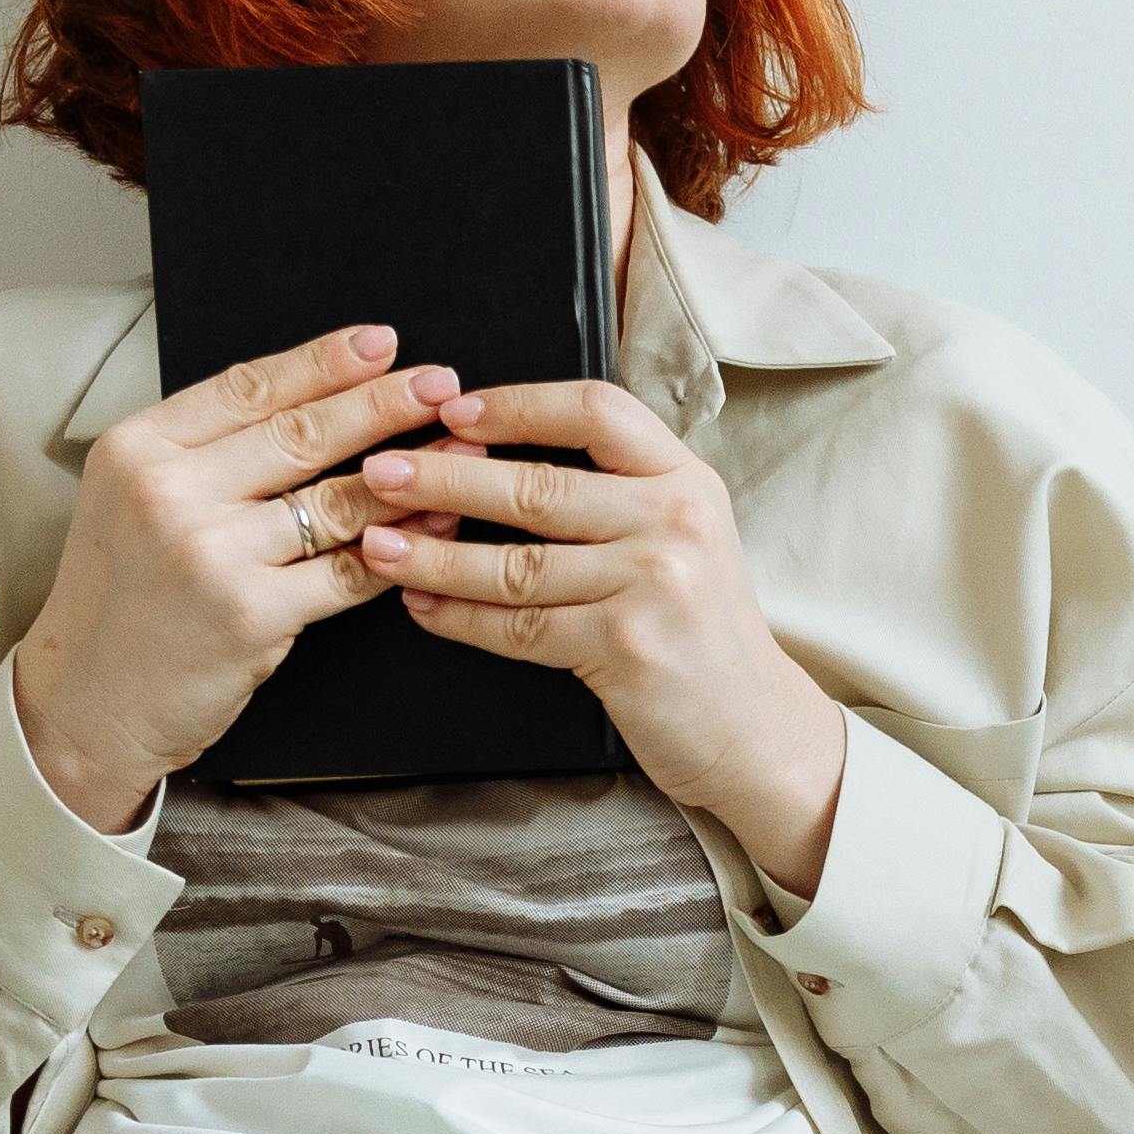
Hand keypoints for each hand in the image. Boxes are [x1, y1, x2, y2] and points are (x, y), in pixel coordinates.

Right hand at [7, 324, 460, 827]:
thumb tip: (310, 403)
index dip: (323, 362)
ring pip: (335, 501)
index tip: (383, 342)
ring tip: (459, 451)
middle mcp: (170, 492)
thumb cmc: (122, 599)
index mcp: (139, 448)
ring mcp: (211, 554)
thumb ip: (202, 452)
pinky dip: (399, 548)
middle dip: (383, 403)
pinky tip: (435, 528)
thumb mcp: (132, 500)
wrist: (87, 699)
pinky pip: (347, 571)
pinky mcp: (252, 614)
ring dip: (409, 474)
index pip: (249, 387)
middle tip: (442, 382)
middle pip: (300, 433)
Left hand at [351, 379, 854, 896]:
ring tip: (378, 545)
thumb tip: (487, 457)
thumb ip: (616, 494)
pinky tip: (423, 606)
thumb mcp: (684, 538)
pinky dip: (461, 618)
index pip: (595, 411)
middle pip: (539, 485)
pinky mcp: (627, 646)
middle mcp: (675, 521)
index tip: (453, 410)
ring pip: (516, 562)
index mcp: (687, 479)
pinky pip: (520, 626)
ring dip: (434, 556)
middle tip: (381, 472)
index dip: (516, 404)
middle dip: (446, 478)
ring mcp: (654, 583)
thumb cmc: (701, 631)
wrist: (756, 729)